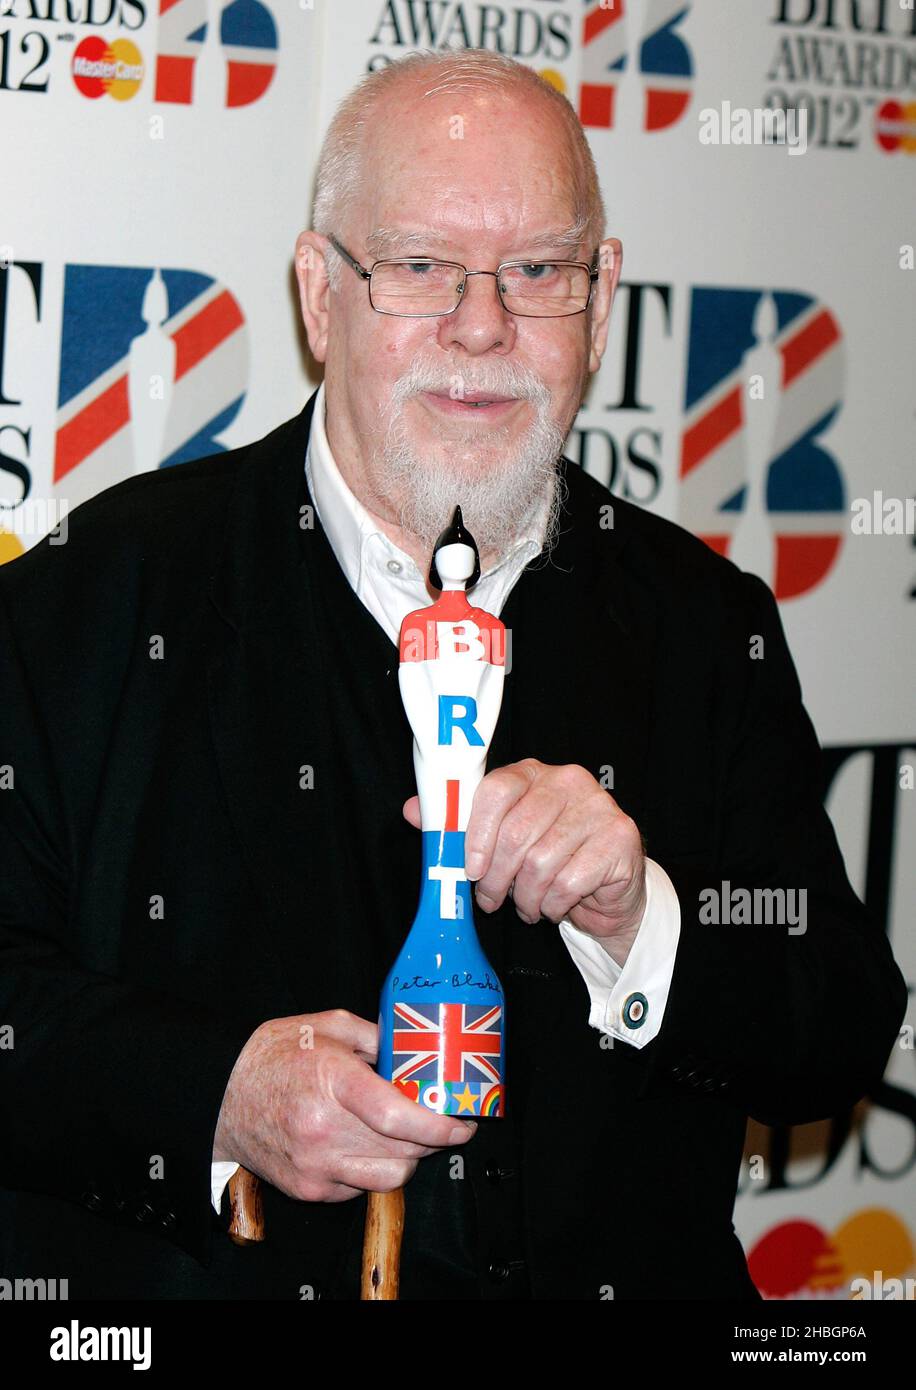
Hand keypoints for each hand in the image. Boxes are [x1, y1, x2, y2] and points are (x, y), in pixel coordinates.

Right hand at [212, 1010, 475, 1200]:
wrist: (219, 1096)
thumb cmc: (273, 1056)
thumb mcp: (329, 1026)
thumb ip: (377, 1037)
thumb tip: (418, 1054)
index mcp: (333, 1083)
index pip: (401, 1118)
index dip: (441, 1126)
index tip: (462, 1123)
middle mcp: (324, 1130)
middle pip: (405, 1150)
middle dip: (434, 1139)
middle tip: (442, 1122)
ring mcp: (316, 1165)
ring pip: (390, 1177)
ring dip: (408, 1157)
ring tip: (406, 1135)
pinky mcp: (309, 1189)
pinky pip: (362, 1188)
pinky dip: (374, 1169)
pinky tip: (365, 1144)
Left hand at [404, 759, 645, 965]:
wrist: (608, 888)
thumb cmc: (550, 859)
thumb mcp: (503, 840)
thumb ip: (462, 824)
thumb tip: (413, 810)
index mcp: (533, 772)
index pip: (496, 790)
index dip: (476, 834)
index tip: (469, 868)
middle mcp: (568, 781)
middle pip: (516, 833)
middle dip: (495, 878)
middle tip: (489, 899)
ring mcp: (598, 808)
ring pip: (541, 863)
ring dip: (525, 896)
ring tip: (526, 904)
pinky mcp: (620, 839)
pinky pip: (569, 882)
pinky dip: (553, 904)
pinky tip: (552, 905)